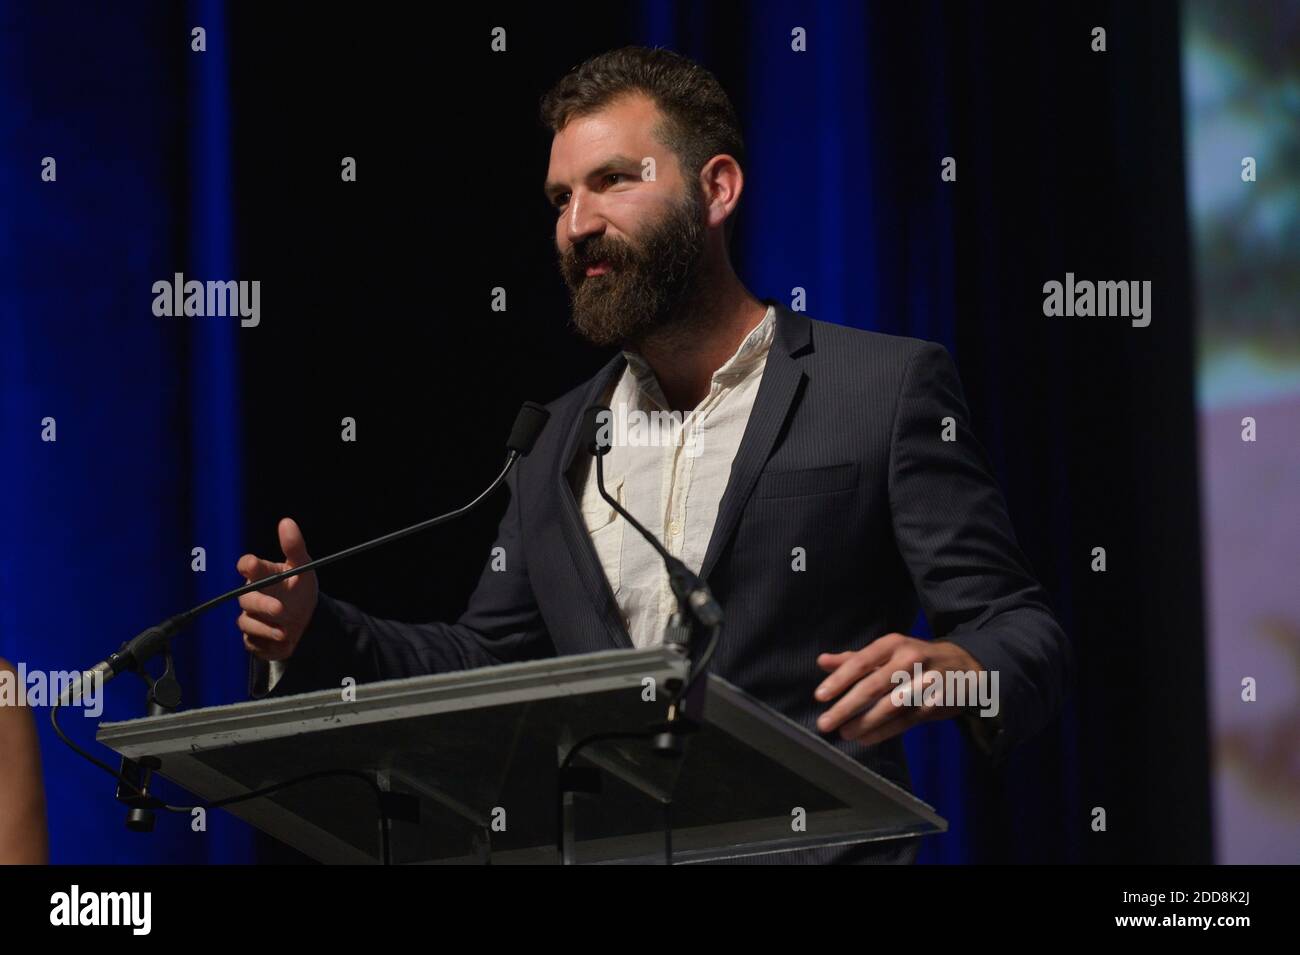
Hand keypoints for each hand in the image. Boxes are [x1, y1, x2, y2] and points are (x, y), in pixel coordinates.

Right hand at [235, 517, 317, 662]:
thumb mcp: (303, 567)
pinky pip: (253, 643)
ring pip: (247, 624)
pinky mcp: (253, 639)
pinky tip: (282, 642)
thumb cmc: (299, 588)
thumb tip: (287, 521)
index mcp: (262, 575)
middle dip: (262, 605)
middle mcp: (252, 595)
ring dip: (266, 629)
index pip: (247, 566)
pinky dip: (267, 644)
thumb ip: (294, 546)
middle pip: (246, 599)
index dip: (248, 565)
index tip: (251, 564)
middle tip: (280, 609)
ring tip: (286, 631)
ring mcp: (250, 617)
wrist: (307, 620)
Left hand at [813, 633, 982, 745]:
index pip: (862, 662)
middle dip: (847, 706)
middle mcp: (909, 660)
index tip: (820, 696)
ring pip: (891, 705)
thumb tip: (822, 661)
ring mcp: (925, 682)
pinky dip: (885, 731)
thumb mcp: (887, 651)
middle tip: (825, 723)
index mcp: (893, 644)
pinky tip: (866, 739)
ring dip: (865, 722)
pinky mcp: (937, 703)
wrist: (964, 666)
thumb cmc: (914, 658)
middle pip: (874, 685)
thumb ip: (854, 659)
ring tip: (845, 733)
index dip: (840, 679)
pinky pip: (906, 720)